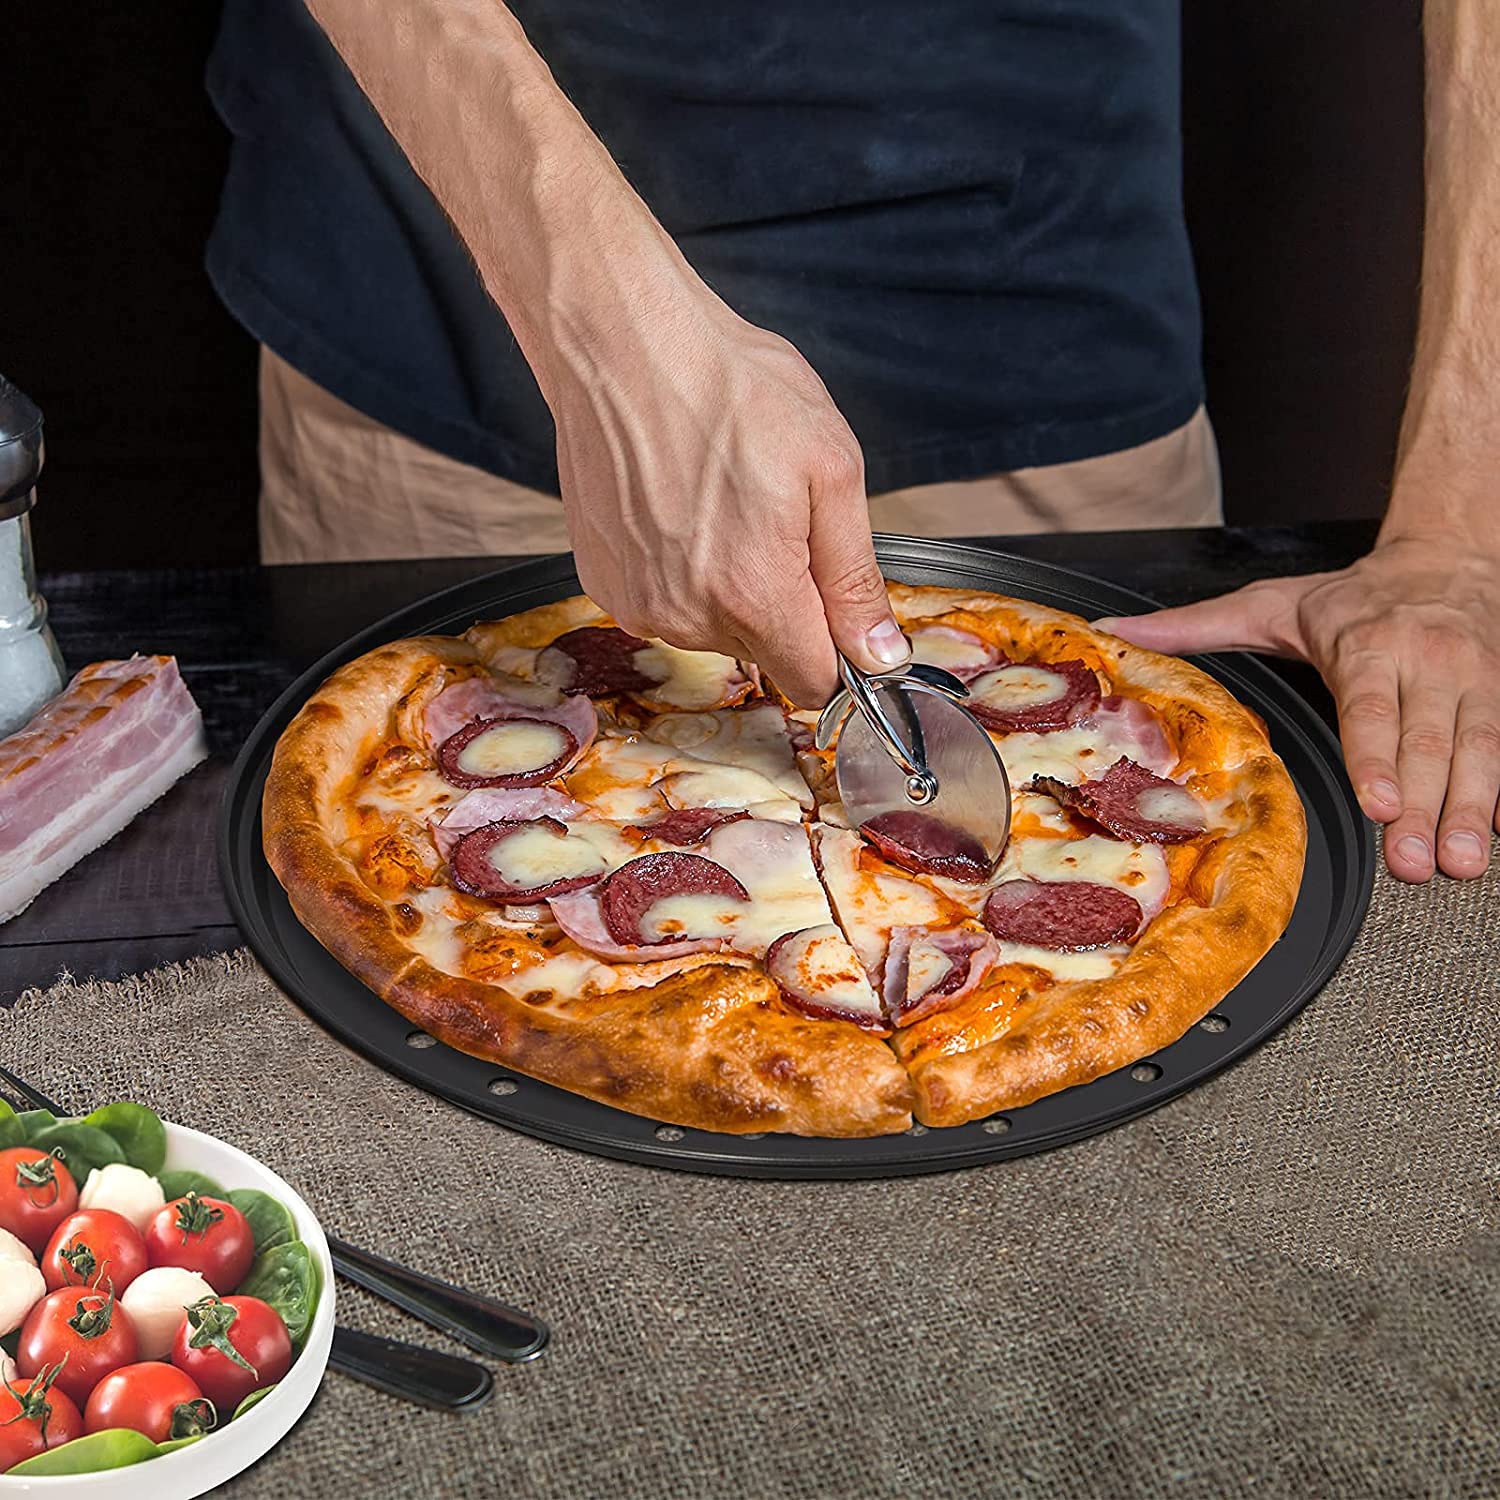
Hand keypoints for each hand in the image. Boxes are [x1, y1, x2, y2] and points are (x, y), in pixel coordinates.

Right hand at [540, 292, 906, 707]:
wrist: (624, 346)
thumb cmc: (727, 389)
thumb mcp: (830, 472)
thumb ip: (855, 578)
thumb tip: (878, 654)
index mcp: (755, 596)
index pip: (813, 680)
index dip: (836, 648)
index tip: (835, 603)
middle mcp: (689, 617)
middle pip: (764, 651)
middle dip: (783, 602)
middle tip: (775, 519)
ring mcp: (639, 603)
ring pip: (712, 629)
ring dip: (729, 584)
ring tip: (721, 503)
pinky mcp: (603, 582)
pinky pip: (664, 602)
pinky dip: (680, 569)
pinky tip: (678, 507)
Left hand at [1097, 535, 1499, 881]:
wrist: (1449, 555)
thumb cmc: (1352, 596)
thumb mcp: (1270, 604)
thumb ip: (1195, 626)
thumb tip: (1116, 630)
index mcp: (1365, 643)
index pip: (1370, 707)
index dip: (1376, 757)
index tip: (1379, 804)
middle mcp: (1426, 660)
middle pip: (1428, 740)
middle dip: (1424, 807)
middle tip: (1414, 862)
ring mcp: (1476, 678)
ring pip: (1480, 746)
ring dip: (1470, 808)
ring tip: (1460, 860)